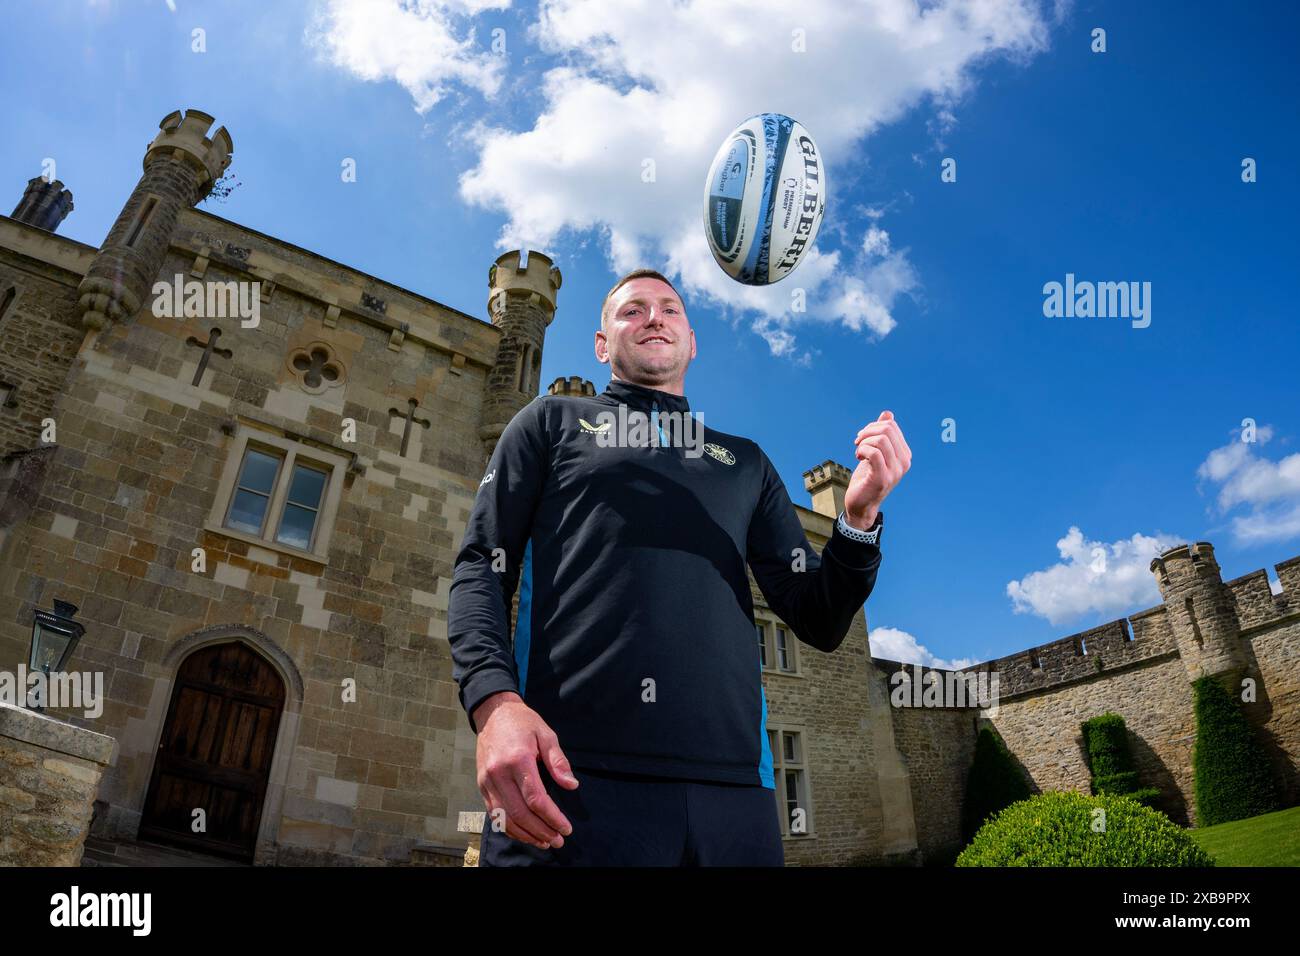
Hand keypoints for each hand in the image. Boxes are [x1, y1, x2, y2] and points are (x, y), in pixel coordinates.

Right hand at [474, 691, 578, 849]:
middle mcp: (499, 773)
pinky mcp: (481, 785)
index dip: (552, 817)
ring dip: (525, 834)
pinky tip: (524, 833)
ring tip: (544, 841)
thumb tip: (571, 785)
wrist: (493, 713)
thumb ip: (558, 761)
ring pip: (504, 818)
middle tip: (558, 840)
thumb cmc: (523, 723)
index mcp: (517, 759)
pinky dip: (509, 827)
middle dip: (541, 830)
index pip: (536, 798)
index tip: (566, 827)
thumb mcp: (546, 734)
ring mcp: (487, 781)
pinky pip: (494, 813)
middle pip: (520, 812)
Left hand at [846, 410, 910, 528]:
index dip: (873, 426)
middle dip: (867, 431)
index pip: (892, 426)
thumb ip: (882, 434)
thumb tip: (887, 414)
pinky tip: (858, 457)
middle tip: (857, 441)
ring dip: (864, 441)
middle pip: (887, 429)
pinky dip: (862, 450)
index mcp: (904, 454)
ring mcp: (895, 471)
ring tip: (858, 451)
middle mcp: (904, 462)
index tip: (862, 437)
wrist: (861, 504)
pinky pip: (874, 453)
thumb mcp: (875, 452)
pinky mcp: (883, 478)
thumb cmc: (867, 477)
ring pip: (881, 440)